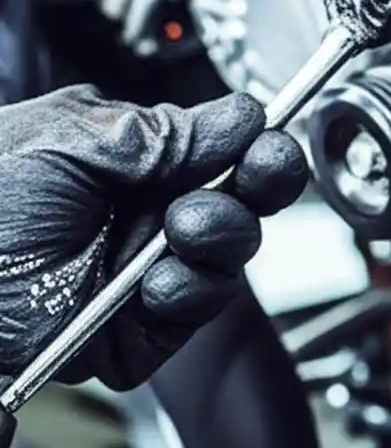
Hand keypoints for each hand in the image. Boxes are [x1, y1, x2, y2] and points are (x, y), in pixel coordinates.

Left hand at [0, 85, 308, 389]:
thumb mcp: (65, 142)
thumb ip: (160, 132)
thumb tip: (238, 116)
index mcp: (124, 158)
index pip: (217, 147)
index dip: (254, 146)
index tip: (269, 144)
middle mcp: (140, 213)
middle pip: (241, 200)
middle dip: (253, 188)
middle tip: (252, 179)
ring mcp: (143, 272)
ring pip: (230, 256)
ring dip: (218, 239)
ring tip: (181, 232)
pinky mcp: (141, 330)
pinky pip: (198, 313)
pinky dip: (186, 297)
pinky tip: (155, 287)